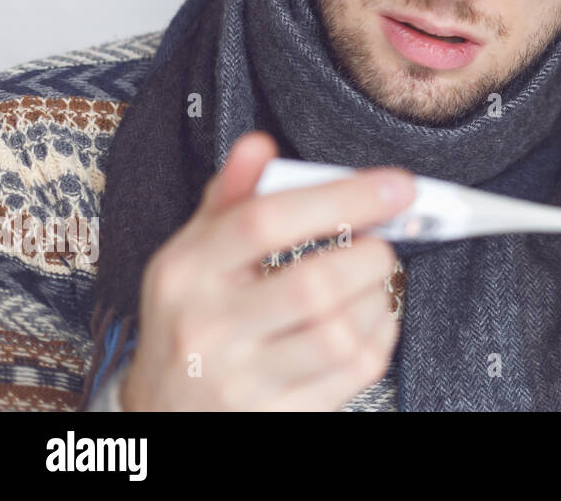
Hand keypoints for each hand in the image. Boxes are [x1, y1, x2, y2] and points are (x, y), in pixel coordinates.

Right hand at [120, 132, 414, 410]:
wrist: (163, 410)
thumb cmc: (191, 317)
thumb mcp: (193, 252)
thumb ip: (230, 196)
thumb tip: (260, 145)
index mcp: (186, 272)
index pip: (265, 221)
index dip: (342, 196)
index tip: (396, 185)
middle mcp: (206, 328)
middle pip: (313, 283)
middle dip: (371, 254)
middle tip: (384, 242)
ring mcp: (240, 380)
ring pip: (340, 333)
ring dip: (380, 297)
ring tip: (375, 279)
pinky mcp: (277, 416)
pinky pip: (353, 373)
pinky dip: (381, 337)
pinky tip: (372, 318)